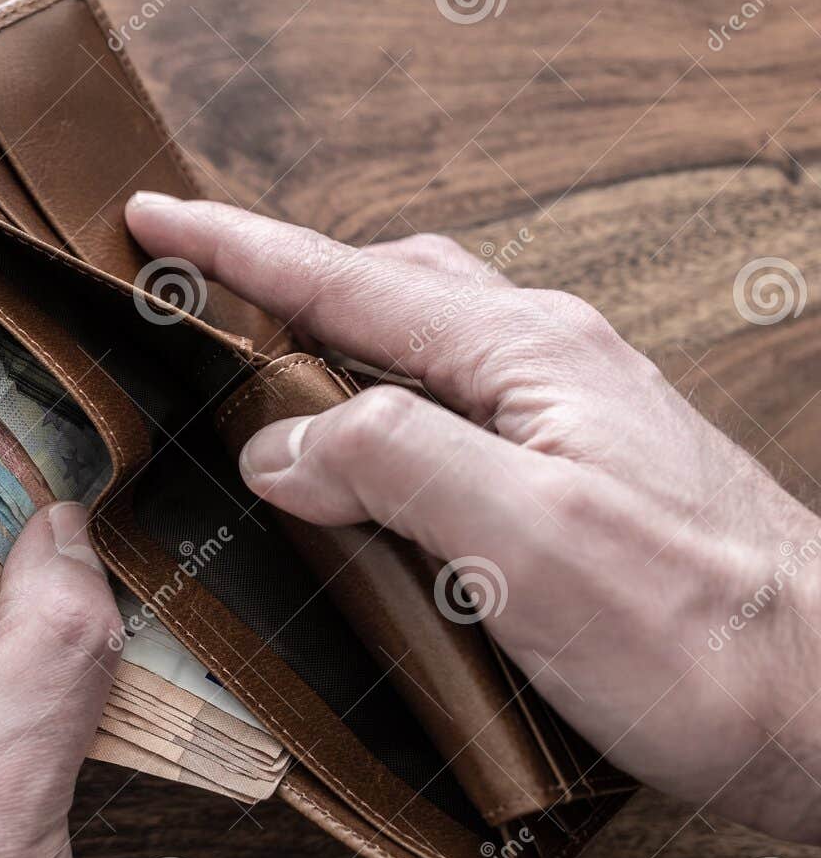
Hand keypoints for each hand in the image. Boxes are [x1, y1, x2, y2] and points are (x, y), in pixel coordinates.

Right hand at [125, 193, 820, 843]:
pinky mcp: (577, 473)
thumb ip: (396, 462)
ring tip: (257, 363)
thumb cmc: (704, 635)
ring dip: (330, 337)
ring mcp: (568, 414)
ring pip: (419, 341)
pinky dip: (377, 404)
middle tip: (193, 286)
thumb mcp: (531, 541)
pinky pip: (448, 403)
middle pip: (384, 285)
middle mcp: (549, 363)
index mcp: (527, 353)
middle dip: (280, 276)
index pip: (347, 279)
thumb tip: (281, 443)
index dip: (236, 250)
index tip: (153, 222)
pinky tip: (361, 453)